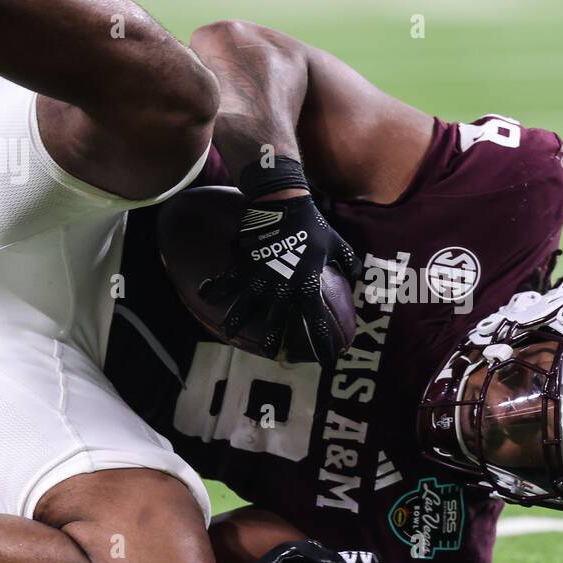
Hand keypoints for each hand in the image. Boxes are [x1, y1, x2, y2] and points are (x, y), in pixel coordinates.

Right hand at [199, 193, 360, 364]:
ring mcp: (259, 278)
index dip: (322, 343)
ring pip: (244, 308)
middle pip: (275, 324)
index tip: (327, 359)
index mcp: (307, 286)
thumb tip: (357, 275)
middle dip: (273, 342)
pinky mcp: (242, 265)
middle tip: (272, 355)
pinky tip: (205, 296)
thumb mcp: (337, 244)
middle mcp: (282, 288)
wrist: (284, 203)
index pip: (317, 322)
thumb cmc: (312, 223)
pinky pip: (226, 282)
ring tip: (228, 334)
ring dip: (235, 322)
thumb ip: (348, 262)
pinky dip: (215, 289)